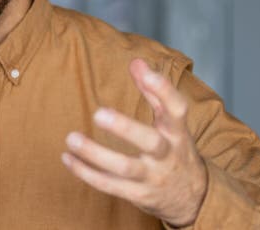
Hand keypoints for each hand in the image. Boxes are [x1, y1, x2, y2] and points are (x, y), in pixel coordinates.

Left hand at [61, 58, 207, 226]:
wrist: (192, 197)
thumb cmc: (174, 148)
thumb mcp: (171, 122)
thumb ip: (154, 91)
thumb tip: (136, 61)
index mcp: (177, 132)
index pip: (176, 110)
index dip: (163, 90)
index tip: (145, 72)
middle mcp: (168, 154)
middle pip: (151, 142)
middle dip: (125, 128)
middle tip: (98, 113)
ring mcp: (153, 177)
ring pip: (125, 168)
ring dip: (96, 154)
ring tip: (71, 138)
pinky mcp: (138, 194)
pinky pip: (110, 185)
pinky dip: (87, 173)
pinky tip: (67, 158)